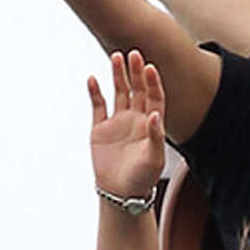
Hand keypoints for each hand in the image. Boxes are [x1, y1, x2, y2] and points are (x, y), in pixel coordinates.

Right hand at [88, 49, 166, 208]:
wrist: (120, 194)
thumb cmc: (142, 178)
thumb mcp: (153, 159)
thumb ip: (156, 136)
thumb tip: (156, 114)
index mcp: (152, 124)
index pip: (154, 96)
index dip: (152, 82)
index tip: (149, 67)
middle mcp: (136, 119)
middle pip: (137, 89)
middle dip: (136, 72)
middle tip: (134, 54)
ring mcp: (118, 122)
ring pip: (119, 92)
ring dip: (118, 75)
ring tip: (115, 57)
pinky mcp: (101, 129)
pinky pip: (98, 105)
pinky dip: (95, 92)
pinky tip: (92, 79)